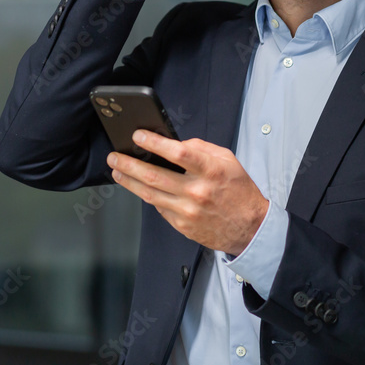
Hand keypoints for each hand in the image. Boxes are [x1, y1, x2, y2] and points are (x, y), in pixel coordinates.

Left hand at [106, 129, 268, 255]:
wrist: (250, 228)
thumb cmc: (239, 192)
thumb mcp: (228, 160)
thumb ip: (201, 148)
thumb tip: (175, 143)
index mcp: (210, 171)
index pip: (177, 153)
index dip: (154, 143)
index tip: (138, 136)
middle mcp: (197, 192)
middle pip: (154, 175)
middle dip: (129, 164)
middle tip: (115, 156)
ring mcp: (187, 211)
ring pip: (149, 194)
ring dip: (129, 181)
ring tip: (117, 171)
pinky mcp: (182, 226)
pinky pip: (159, 208)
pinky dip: (147, 196)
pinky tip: (139, 187)